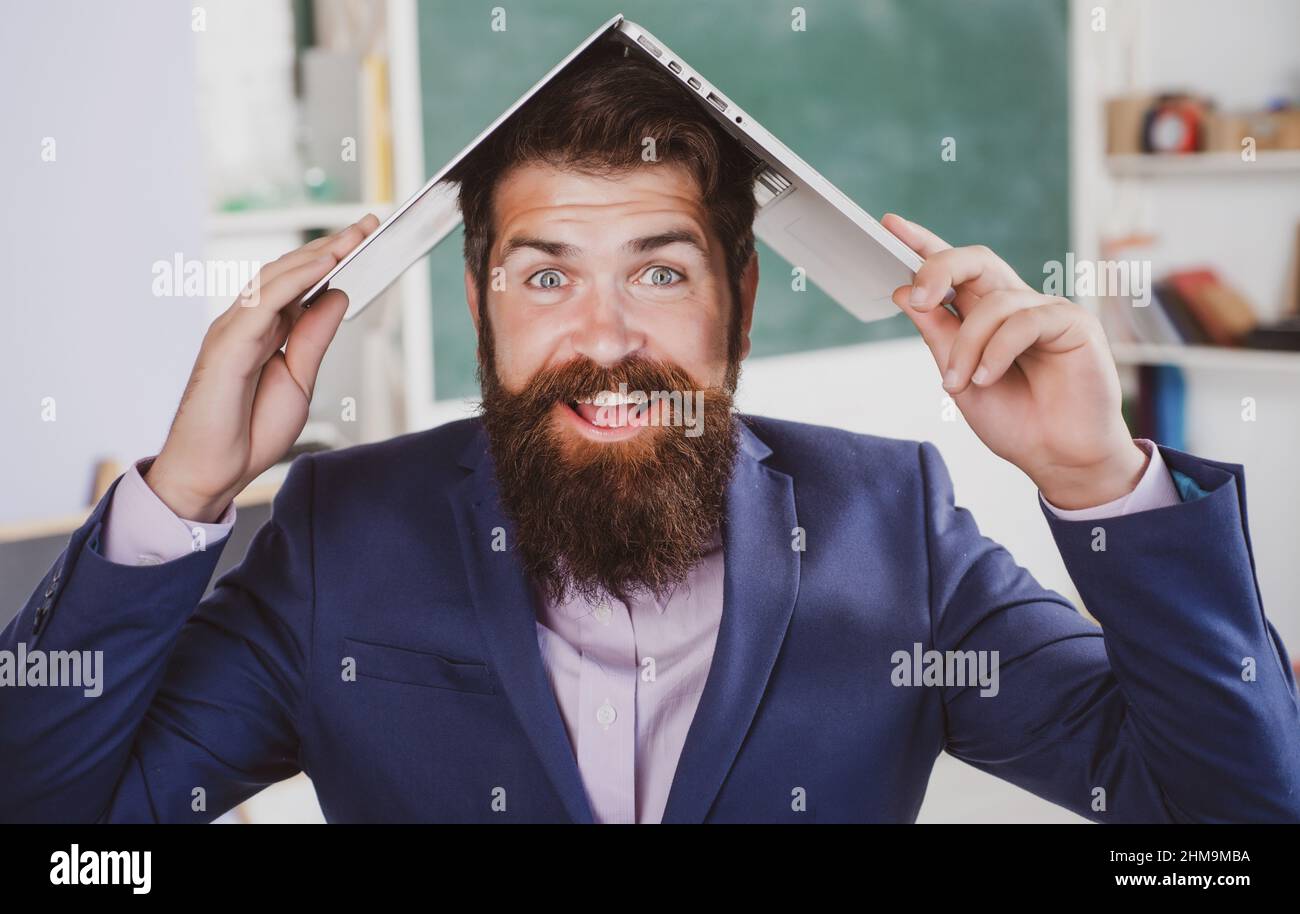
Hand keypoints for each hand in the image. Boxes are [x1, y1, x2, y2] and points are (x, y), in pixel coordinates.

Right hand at [144, 216, 379, 521]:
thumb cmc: (248, 431)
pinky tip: (324, 265)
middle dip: (330, 245)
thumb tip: (336, 297)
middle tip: (368, 224)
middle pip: (290, 272)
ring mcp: (233, 330)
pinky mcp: (227, 345)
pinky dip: (295, 280)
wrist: (214, 471)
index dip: (332, 258)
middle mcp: (246, 322)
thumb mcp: (299, 380)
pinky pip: (264, 303)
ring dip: (317, 254)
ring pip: (276, 279)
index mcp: (264, 330)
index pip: (301, 284)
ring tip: (353, 236)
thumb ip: (314, 338)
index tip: (366, 238)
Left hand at [882, 213, 1146, 509]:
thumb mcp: (958, 377)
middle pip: (975, 260)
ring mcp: (1046, 310)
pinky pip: (1025, 320)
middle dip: (938, 269)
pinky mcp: (1074, 323)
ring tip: (958, 383)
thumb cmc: (1014, 419)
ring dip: (966, 345)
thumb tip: (903, 293)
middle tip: (916, 298)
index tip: (889, 226)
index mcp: (985, 314)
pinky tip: (987, 378)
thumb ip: (936, 334)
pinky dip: (997, 350)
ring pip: (993, 302)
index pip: (953, 269)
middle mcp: (1015, 304)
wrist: (1058, 458)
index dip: (923, 244)